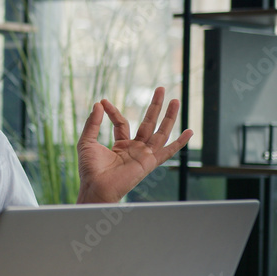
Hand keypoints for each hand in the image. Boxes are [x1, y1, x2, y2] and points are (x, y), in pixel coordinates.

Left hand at [76, 87, 192, 203]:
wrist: (96, 186)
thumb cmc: (90, 169)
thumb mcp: (87, 141)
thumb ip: (92, 123)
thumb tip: (98, 104)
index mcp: (121, 145)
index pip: (122, 123)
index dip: (113, 112)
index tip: (103, 102)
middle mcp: (135, 149)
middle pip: (148, 123)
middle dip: (155, 106)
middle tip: (161, 88)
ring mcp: (144, 155)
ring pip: (160, 132)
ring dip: (169, 116)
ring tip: (175, 100)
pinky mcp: (149, 162)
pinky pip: (168, 152)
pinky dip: (180, 142)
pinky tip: (189, 131)